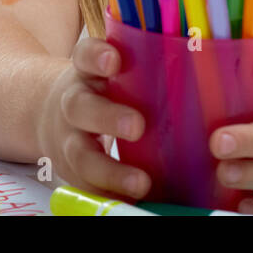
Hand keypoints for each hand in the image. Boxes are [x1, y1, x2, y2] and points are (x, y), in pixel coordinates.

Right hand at [35, 34, 151, 202]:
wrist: (51, 115)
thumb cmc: (101, 88)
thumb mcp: (110, 68)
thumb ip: (142, 61)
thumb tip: (201, 51)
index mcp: (85, 72)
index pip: (85, 56)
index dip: (96, 57)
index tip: (114, 60)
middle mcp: (73, 103)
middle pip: (80, 106)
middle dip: (107, 117)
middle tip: (137, 126)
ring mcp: (68, 140)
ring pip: (80, 155)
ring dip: (110, 171)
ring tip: (142, 182)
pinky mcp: (71, 170)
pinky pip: (85, 187)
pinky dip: (107, 196)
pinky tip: (132, 201)